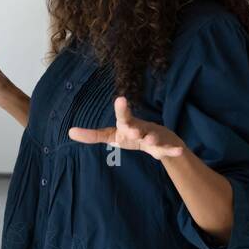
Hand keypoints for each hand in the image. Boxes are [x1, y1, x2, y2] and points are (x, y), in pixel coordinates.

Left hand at [68, 96, 184, 160]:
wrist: (159, 140)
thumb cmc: (131, 136)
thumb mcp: (112, 136)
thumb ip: (93, 135)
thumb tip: (70, 132)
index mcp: (127, 125)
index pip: (122, 116)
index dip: (121, 109)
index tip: (120, 98)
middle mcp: (140, 128)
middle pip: (137, 127)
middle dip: (135, 127)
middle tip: (132, 128)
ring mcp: (153, 136)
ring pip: (152, 138)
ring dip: (152, 139)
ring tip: (148, 141)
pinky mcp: (164, 146)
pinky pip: (168, 148)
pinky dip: (173, 149)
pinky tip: (179, 150)